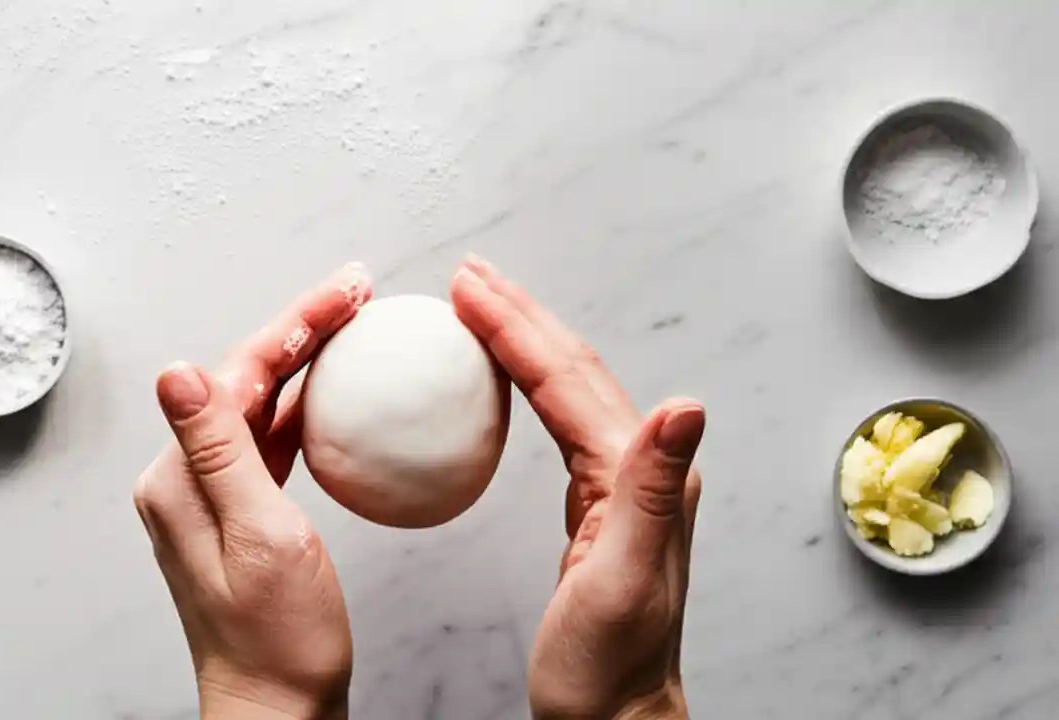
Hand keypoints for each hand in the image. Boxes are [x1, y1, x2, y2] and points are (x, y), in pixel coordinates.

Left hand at [135, 263, 371, 719]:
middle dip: (303, 329)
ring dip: (306, 360)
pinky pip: (272, 440)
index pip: (235, 374)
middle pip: (245, 379)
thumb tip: (176, 372)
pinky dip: (306, 409)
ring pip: (261, 403)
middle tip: (358, 291)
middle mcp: (184, 479)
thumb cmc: (276, 641)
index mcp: (178, 480)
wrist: (276, 708)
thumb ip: (219, 450)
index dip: (293, 325)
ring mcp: (210, 495)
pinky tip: (335, 394)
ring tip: (354, 323)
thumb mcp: (258, 537)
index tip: (345, 292)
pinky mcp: (239, 511)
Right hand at [451, 256, 702, 719]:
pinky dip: (525, 386)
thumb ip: (654, 490)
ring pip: (566, 388)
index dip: (517, 329)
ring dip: (521, 340)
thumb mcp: (625, 583)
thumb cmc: (608, 669)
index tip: (468, 291)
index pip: (571, 382)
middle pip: (572, 370)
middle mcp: (641, 470)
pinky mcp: (595, 505)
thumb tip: (686, 405)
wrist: (616, 719)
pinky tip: (502, 380)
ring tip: (478, 307)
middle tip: (466, 276)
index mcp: (642, 479)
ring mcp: (620, 486)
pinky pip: (556, 423)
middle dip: (518, 315)